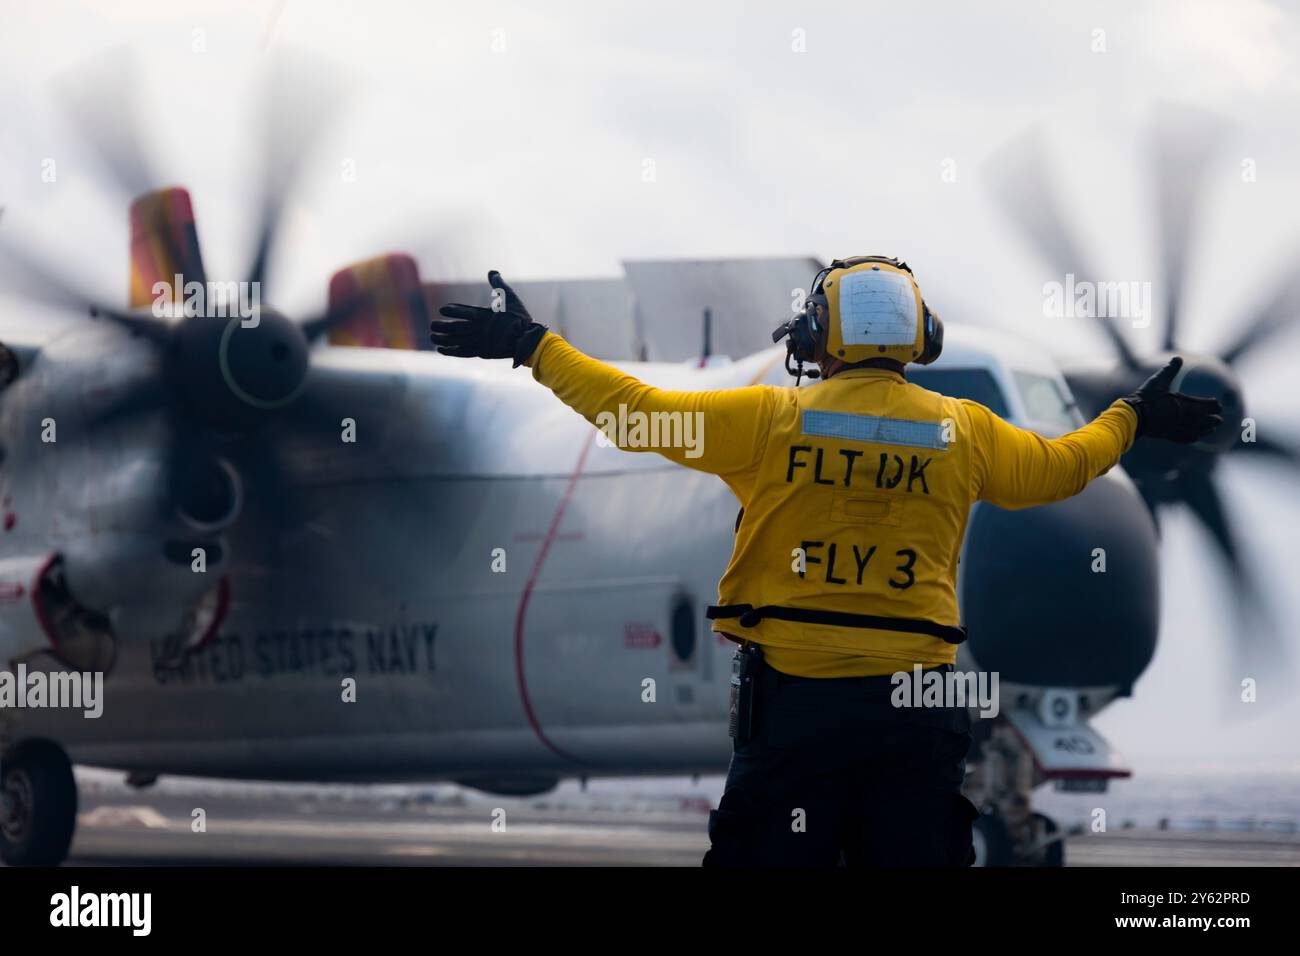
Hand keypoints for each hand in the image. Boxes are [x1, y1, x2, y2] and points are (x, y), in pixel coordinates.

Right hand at [430, 270, 547, 366]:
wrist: (528, 337)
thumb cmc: (520, 318)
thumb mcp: (509, 298)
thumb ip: (499, 285)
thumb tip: (492, 271)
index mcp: (484, 316)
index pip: (465, 312)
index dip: (454, 311)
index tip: (443, 309)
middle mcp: (480, 328)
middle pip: (457, 327)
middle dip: (444, 326)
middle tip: (432, 324)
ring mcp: (480, 340)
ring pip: (458, 339)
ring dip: (445, 338)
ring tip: (432, 336)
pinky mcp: (482, 351)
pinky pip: (464, 352)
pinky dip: (453, 351)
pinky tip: (441, 349)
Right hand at [1122, 356, 1223, 442]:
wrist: (1132, 415)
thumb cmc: (1146, 397)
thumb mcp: (1158, 381)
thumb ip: (1170, 370)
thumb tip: (1178, 357)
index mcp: (1182, 404)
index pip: (1205, 406)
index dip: (1214, 406)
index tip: (1219, 405)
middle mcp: (1181, 418)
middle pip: (1203, 420)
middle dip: (1213, 420)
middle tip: (1221, 421)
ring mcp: (1174, 428)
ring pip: (1195, 431)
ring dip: (1205, 430)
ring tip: (1212, 430)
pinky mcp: (1166, 434)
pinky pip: (1183, 438)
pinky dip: (1192, 438)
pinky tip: (1196, 437)